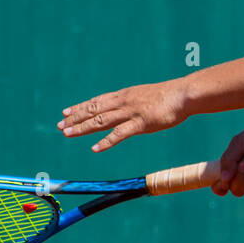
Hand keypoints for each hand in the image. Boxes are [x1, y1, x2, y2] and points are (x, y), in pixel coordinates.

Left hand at [58, 81, 186, 151]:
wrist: (183, 94)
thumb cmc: (170, 96)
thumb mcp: (147, 97)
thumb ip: (135, 104)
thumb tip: (130, 111)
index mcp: (124, 95)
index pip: (97, 101)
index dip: (80, 107)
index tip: (66, 112)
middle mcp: (123, 102)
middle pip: (94, 110)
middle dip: (76, 118)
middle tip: (60, 125)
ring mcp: (131, 112)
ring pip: (101, 120)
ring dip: (83, 128)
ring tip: (67, 134)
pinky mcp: (140, 123)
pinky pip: (119, 134)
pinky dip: (106, 141)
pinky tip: (94, 148)